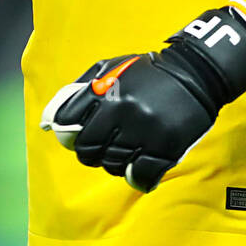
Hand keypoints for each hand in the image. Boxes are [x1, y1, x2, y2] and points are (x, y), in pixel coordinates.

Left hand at [40, 6, 245, 191]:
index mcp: (106, 91)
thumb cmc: (147, 73)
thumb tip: (48, 122)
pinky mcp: (166, 148)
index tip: (81, 133)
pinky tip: (141, 166)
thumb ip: (78, 91)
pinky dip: (138, 177)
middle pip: (87, 150)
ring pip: (112, 165)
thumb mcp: (110, 69)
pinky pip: (140, 177)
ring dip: (116, 162)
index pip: (67, 123)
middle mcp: (122, 112)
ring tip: (129, 148)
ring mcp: (145, 132)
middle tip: (105, 144)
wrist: (196, 75)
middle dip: (91, 151)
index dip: (70, 132)